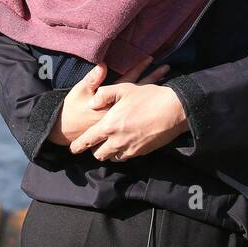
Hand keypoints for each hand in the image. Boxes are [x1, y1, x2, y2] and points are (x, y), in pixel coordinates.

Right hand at [49, 57, 169, 145]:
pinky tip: (155, 103)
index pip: (127, 81)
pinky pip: (137, 117)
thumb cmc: (73, 110)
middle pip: (139, 91)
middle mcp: (118, 109)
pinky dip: (147, 108)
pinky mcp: (120, 127)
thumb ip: (92, 79)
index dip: (138, 68)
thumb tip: (103, 64)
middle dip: (152, 79)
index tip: (150, 58)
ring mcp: (121, 119)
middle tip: (166, 68)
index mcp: (109, 100)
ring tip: (166, 84)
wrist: (68, 132)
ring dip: (153, 91)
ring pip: (141, 103)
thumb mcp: (80, 92)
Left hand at [69, 81, 189, 162]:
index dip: (77, 146)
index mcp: (109, 126)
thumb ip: (103, 95)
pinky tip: (126, 143)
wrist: (175, 110)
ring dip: (109, 153)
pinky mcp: (142, 152)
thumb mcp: (124, 88)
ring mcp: (130, 148)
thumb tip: (92, 103)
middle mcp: (117, 141)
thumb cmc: (149, 97)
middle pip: (99, 154)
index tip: (72, 149)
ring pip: (113, 158)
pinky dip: (123, 153)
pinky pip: (127, 157)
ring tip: (111, 144)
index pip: (87, 140)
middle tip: (95, 144)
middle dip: (95, 150)